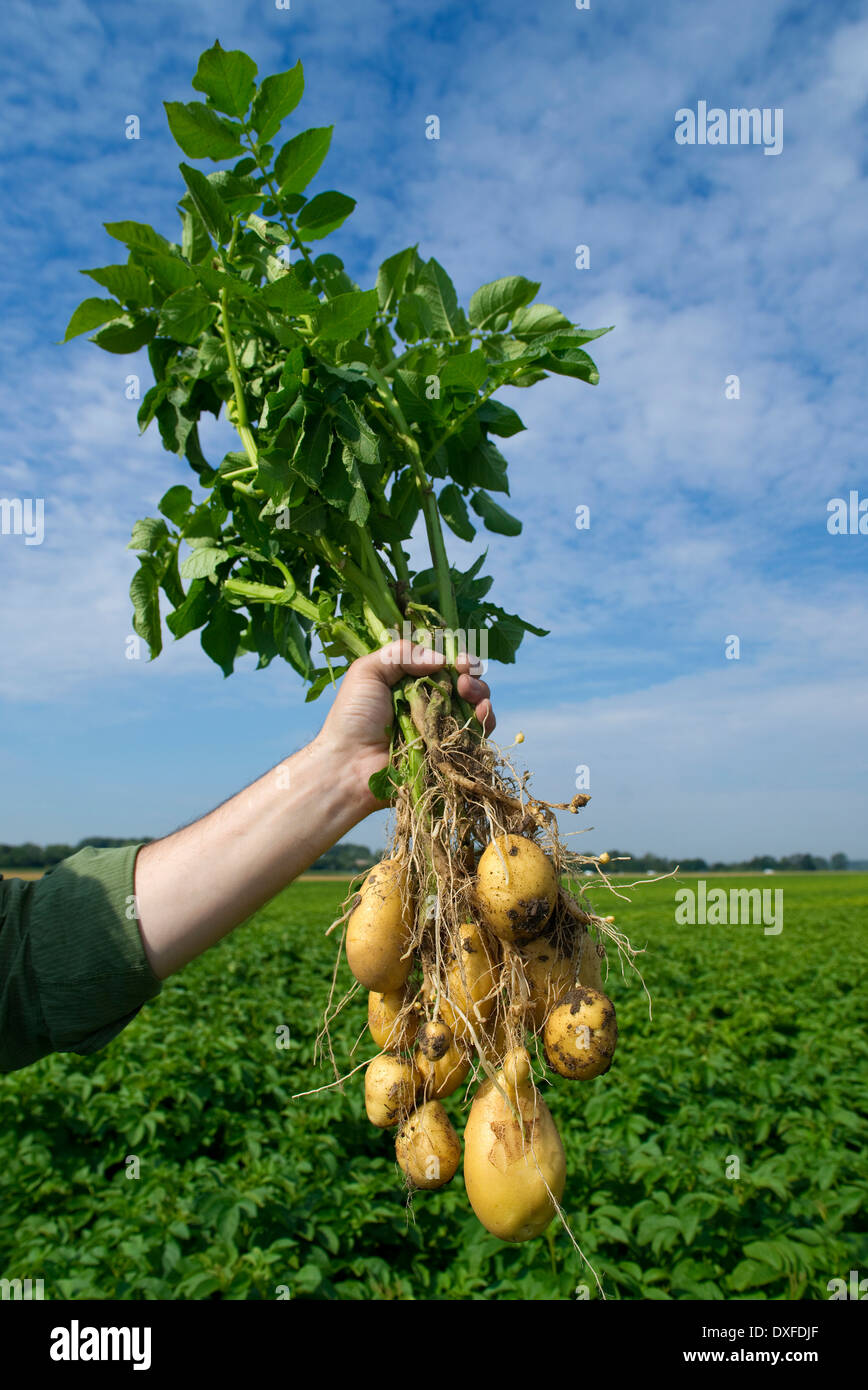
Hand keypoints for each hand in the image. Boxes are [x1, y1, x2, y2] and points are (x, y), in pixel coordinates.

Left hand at [313, 640, 494, 813]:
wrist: (349, 766)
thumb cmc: (352, 717)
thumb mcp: (368, 672)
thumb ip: (401, 654)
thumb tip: (441, 659)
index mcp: (410, 682)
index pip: (443, 664)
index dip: (456, 659)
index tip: (459, 661)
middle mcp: (428, 703)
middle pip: (463, 683)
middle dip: (471, 676)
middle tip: (464, 679)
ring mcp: (440, 728)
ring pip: (474, 706)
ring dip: (481, 694)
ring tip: (471, 694)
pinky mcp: (448, 752)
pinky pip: (475, 735)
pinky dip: (485, 721)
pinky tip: (482, 713)